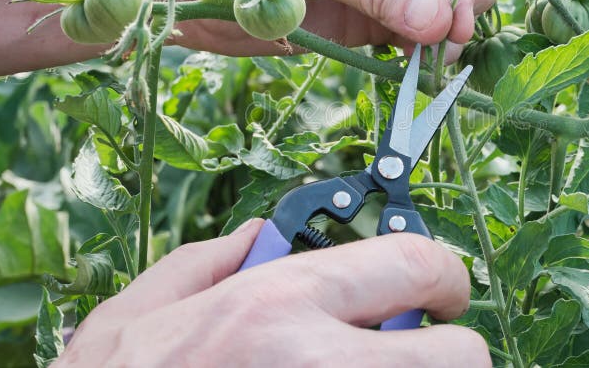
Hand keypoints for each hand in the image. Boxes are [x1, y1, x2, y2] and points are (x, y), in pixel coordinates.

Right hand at [54, 220, 490, 367]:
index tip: (442, 291)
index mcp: (274, 306)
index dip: (445, 274)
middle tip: (419, 353)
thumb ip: (202, 262)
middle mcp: (318, 365)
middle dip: (449, 351)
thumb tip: (261, 234)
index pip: (413, 264)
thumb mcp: (130, 321)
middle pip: (459, 354)